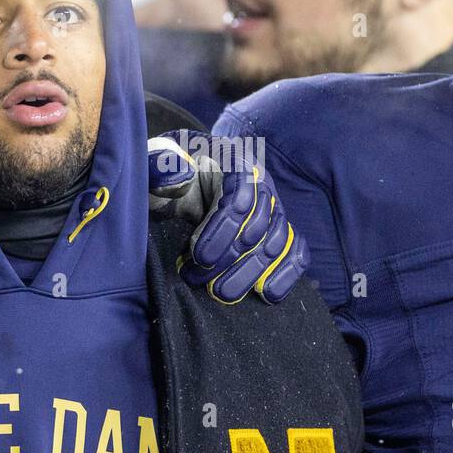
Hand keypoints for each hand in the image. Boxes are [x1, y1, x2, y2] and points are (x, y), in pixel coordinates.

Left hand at [148, 130, 308, 304]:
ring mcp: (272, 206)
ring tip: (220, 293)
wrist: (180, 179)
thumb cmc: (167, 174)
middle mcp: (260, 181)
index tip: (197, 257)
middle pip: (259, 224)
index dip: (221, 231)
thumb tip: (179, 175)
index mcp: (233, 159)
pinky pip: (295, 250)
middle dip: (230, 259)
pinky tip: (267, 293)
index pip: (240, 197)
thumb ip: (160, 165)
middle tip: (198, 280)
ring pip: (276, 242)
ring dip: (250, 272)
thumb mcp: (156, 165)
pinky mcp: (277, 228)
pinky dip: (286, 272)